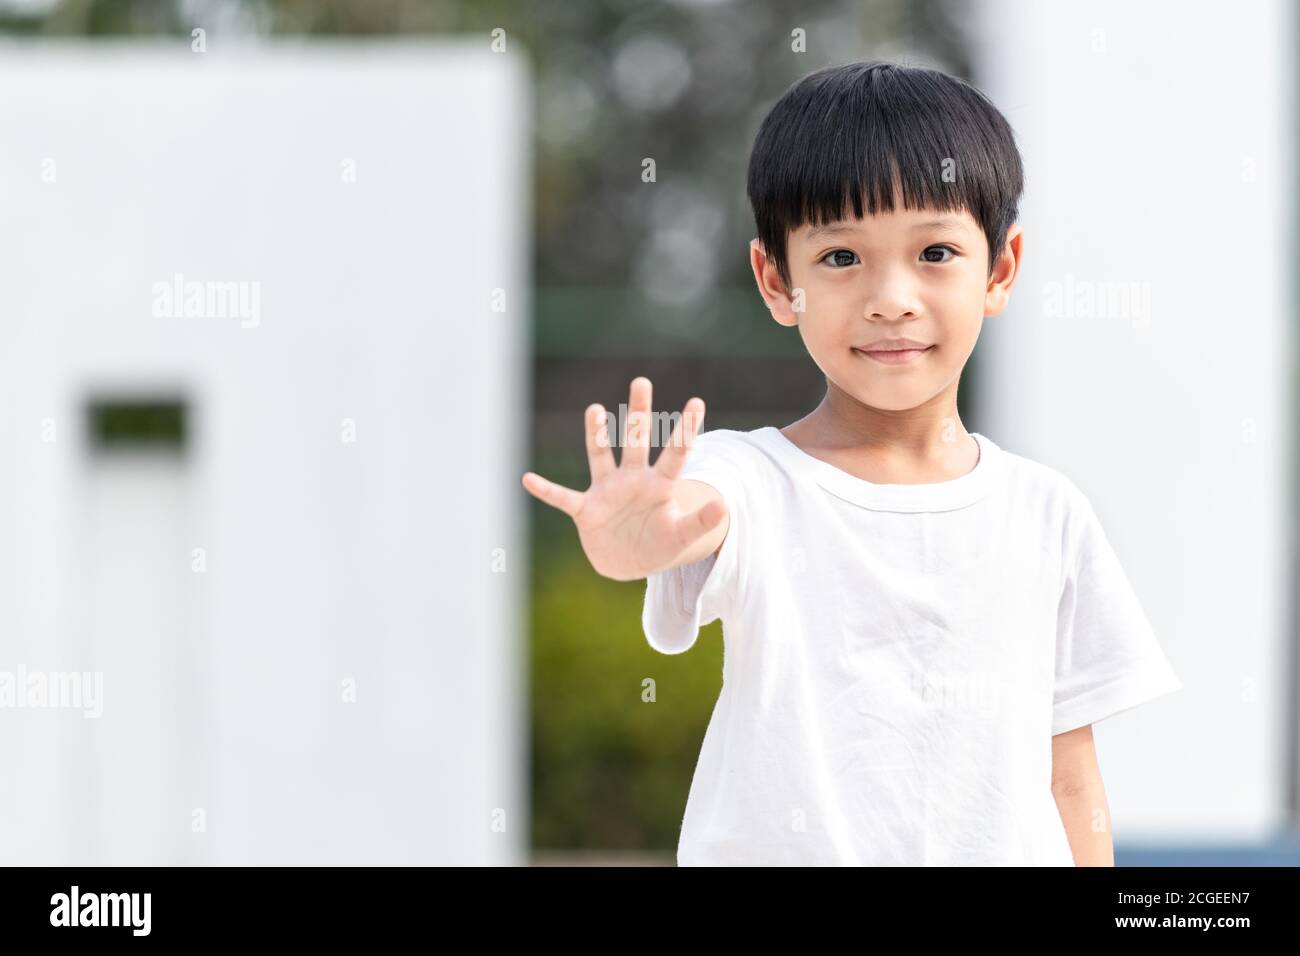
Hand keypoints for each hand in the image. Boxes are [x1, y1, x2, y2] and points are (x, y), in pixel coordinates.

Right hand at [521, 376, 726, 580]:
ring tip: (595, 409)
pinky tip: (528, 479)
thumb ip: (700, 522)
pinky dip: (546, 490)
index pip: (675, 454)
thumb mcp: (681, 538)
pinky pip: (563, 498)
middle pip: (635, 441)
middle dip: (638, 413)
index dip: (685, 430)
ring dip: (596, 435)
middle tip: (641, 381)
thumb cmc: (658, 545)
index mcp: (659, 485)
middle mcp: (632, 480)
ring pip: (600, 456)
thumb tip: (725, 506)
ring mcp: (607, 492)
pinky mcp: (586, 510)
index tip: (697, 402)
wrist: (630, 562)